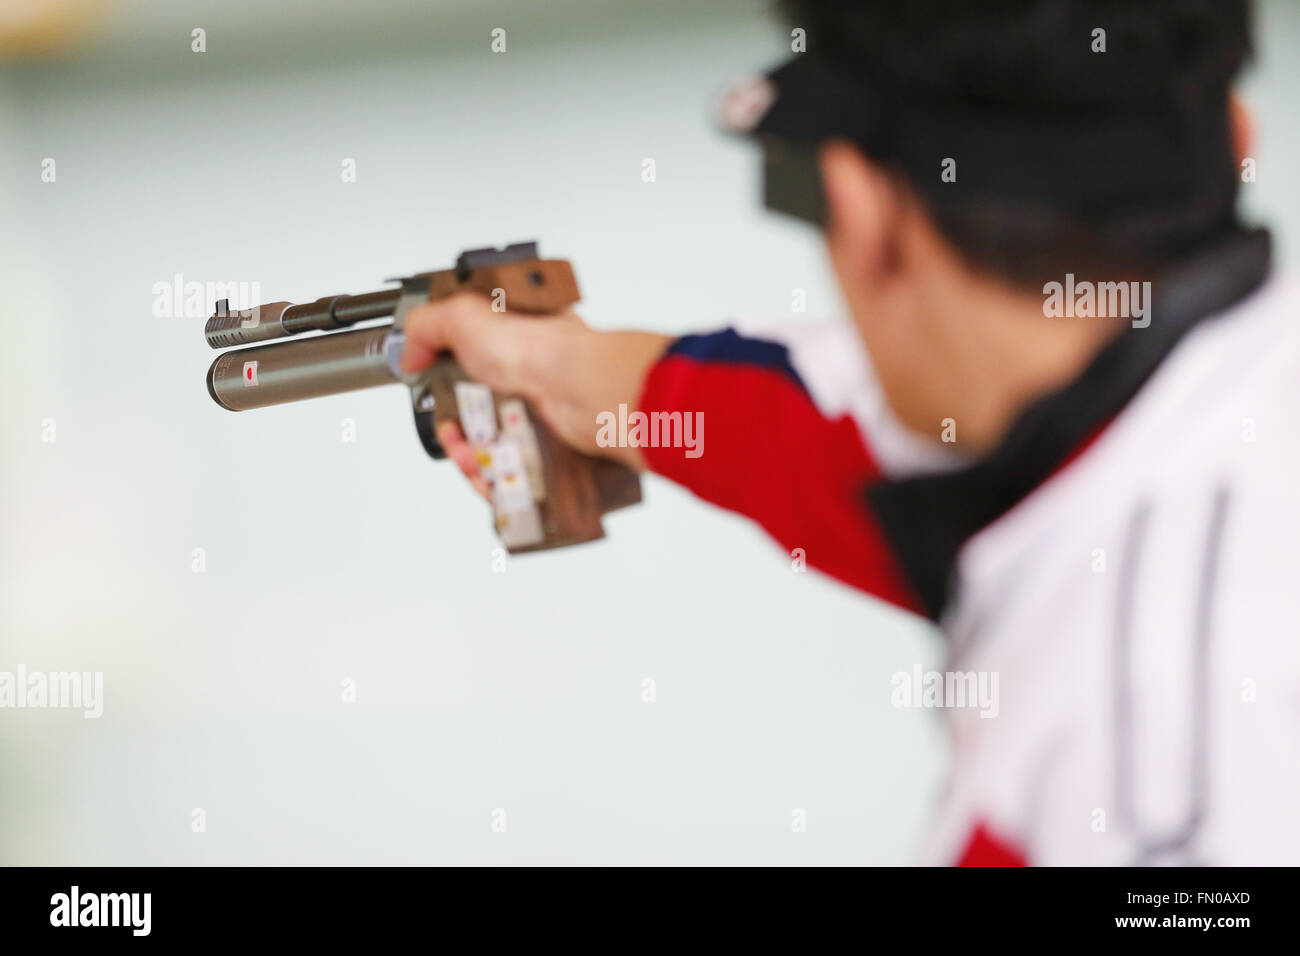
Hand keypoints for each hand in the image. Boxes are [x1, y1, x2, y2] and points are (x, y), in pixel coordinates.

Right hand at [399, 292, 669, 493]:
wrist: (581, 391)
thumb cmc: (537, 348)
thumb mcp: (464, 316)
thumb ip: (426, 326)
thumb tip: (410, 352)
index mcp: (509, 342)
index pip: (465, 366)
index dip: (442, 385)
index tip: (432, 396)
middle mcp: (526, 377)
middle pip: (474, 413)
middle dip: (453, 430)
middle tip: (453, 433)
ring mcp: (538, 414)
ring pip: (491, 446)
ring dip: (471, 458)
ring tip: (471, 458)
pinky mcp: (548, 447)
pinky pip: (513, 472)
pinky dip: (494, 480)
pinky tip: (488, 477)